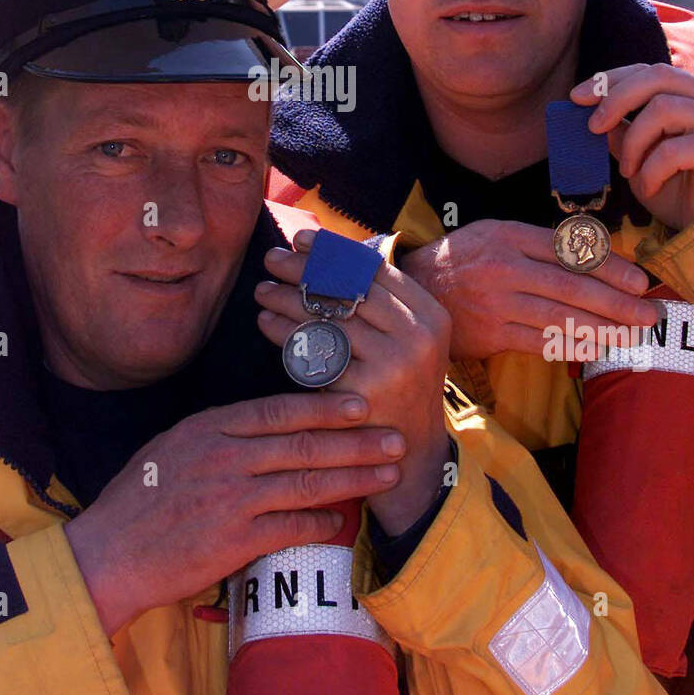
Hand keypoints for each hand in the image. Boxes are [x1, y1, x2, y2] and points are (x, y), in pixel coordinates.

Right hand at [66, 391, 404, 635]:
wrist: (109, 553)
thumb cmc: (139, 499)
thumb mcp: (173, 446)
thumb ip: (220, 434)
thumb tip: (268, 426)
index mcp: (210, 429)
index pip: (279, 411)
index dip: (325, 406)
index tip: (362, 403)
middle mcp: (224, 459)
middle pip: (304, 445)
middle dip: (356, 441)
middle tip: (394, 437)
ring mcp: (231, 500)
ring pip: (307, 483)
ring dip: (354, 478)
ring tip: (386, 473)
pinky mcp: (234, 542)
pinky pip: (291, 527)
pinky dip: (322, 520)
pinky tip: (344, 516)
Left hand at [255, 230, 452, 535]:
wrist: (410, 454)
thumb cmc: (400, 387)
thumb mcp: (410, 340)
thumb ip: (382, 302)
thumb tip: (332, 254)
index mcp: (431, 314)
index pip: (376, 269)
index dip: (334, 250)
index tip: (302, 240)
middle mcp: (417, 335)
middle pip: (348, 288)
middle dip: (304, 269)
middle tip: (272, 259)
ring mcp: (393, 364)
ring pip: (327, 317)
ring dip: (286, 298)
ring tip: (262, 290)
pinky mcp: (363, 392)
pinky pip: (314, 352)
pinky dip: (285, 333)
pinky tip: (266, 323)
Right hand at [400, 220, 659, 361]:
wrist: (413, 288)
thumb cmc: (464, 259)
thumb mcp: (496, 234)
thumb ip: (539, 243)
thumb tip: (592, 258)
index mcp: (511, 236)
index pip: (571, 252)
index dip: (610, 267)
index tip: (639, 281)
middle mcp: (505, 267)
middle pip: (572, 286)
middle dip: (617, 303)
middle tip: (648, 314)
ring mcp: (497, 302)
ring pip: (560, 317)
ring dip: (602, 329)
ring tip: (631, 336)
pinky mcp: (490, 333)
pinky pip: (539, 342)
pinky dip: (570, 346)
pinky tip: (594, 349)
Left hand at [572, 64, 693, 230]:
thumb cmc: (683, 194)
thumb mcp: (643, 160)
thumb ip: (624, 134)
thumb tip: (591, 113)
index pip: (652, 72)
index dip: (612, 79)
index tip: (578, 97)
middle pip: (657, 76)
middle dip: (616, 98)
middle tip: (593, 127)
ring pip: (662, 108)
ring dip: (634, 142)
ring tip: (628, 171)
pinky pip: (672, 149)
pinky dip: (650, 170)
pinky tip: (648, 187)